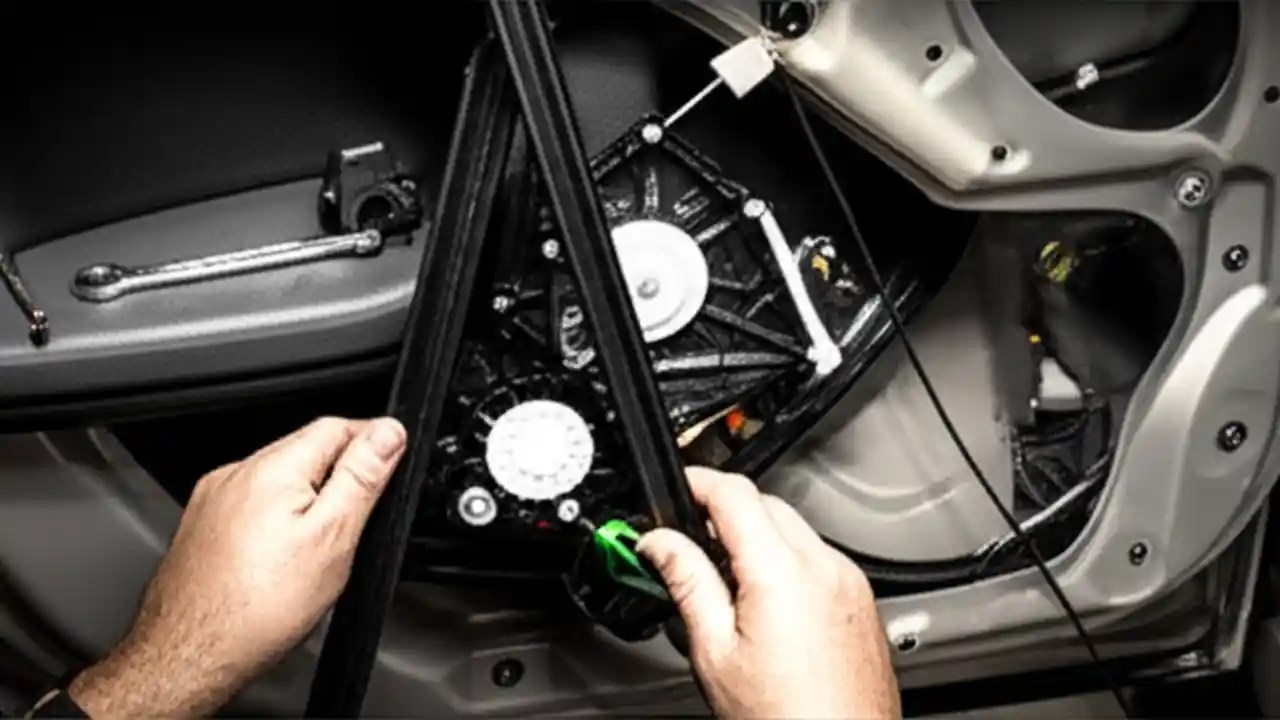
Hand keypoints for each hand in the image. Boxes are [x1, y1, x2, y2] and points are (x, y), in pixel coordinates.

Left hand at [69, 416, 406, 716]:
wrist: (190, 653)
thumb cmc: (257, 607)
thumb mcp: (333, 538)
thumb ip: (362, 477)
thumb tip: (389, 432)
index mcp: (272, 469)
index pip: (337, 426)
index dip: (373, 439)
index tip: (394, 456)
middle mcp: (236, 474)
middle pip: (306, 449)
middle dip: (341, 470)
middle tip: (366, 508)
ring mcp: (214, 499)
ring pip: (278, 478)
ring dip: (309, 495)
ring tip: (325, 539)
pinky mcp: (203, 525)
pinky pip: (253, 503)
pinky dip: (277, 517)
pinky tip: (284, 554)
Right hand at [638, 468, 899, 718]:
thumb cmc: (786, 719)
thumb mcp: (715, 652)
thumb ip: (687, 583)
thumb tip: (658, 543)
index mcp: (783, 573)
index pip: (734, 493)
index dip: (697, 482)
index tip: (676, 489)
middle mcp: (825, 567)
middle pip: (766, 504)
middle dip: (724, 513)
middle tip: (688, 542)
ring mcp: (849, 582)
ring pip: (794, 530)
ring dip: (757, 538)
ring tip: (725, 583)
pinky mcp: (860, 600)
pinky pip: (817, 559)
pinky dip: (787, 563)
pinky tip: (765, 604)